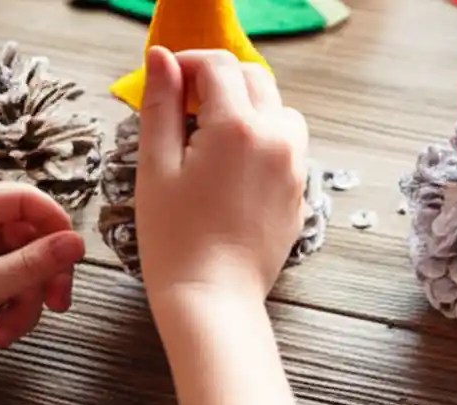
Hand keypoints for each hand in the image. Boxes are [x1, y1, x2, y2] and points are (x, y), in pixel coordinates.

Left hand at [0, 183, 84, 364]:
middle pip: (32, 238)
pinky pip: (14, 289)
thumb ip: (30, 266)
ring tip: (8, 332)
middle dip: (45, 276)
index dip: (53, 222)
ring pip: (27, 269)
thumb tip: (76, 243)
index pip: (22, 199)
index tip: (72, 253)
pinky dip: (15, 312)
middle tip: (56, 303)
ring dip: (28, 304)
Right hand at [135, 47, 307, 309]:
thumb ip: (161, 104)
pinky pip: (288, 148)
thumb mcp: (156, 165)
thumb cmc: (175, 238)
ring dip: (249, 108)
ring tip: (211, 136)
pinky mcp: (300, 192)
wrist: (213, 295)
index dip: (189, 63)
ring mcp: (295, 167)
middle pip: (256, 79)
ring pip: (280, 111)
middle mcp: (277, 140)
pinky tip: (232, 168)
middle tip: (185, 105)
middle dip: (220, 81)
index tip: (168, 80)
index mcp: (238, 127)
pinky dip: (264, 141)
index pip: (219, 66)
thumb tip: (162, 58)